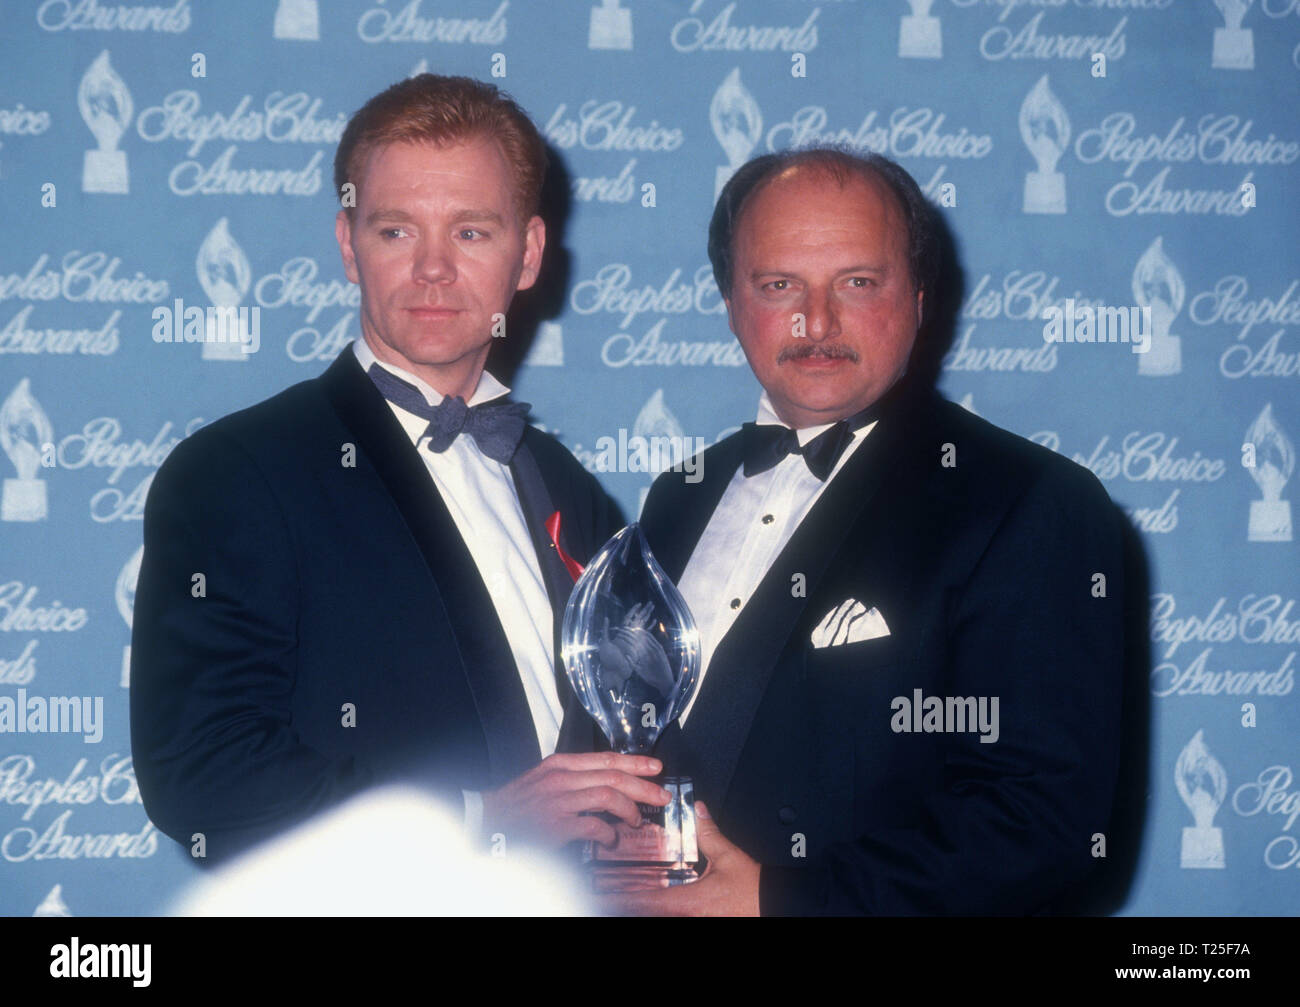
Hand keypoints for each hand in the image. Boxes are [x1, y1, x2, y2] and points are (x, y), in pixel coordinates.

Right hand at [481, 751, 669, 850]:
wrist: (487, 823)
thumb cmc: (518, 804)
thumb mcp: (546, 780)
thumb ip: (575, 779)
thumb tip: (608, 786)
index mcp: (562, 764)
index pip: (607, 758)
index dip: (635, 762)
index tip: (656, 767)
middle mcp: (562, 778)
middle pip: (613, 776)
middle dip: (643, 786)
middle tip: (662, 796)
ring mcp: (559, 801)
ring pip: (608, 796)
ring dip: (629, 809)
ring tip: (637, 820)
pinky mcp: (556, 825)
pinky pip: (593, 825)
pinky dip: (607, 833)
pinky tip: (610, 839)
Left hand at [598, 802, 760, 915]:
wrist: (777, 908)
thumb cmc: (755, 892)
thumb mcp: (730, 858)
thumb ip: (709, 834)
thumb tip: (698, 812)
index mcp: (688, 901)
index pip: (643, 900)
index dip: (618, 898)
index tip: (599, 894)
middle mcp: (686, 916)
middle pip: (645, 913)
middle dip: (623, 904)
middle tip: (602, 895)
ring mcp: (693, 921)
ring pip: (658, 915)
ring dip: (640, 906)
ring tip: (621, 897)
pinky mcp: (701, 920)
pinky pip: (673, 916)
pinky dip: (659, 908)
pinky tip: (653, 901)